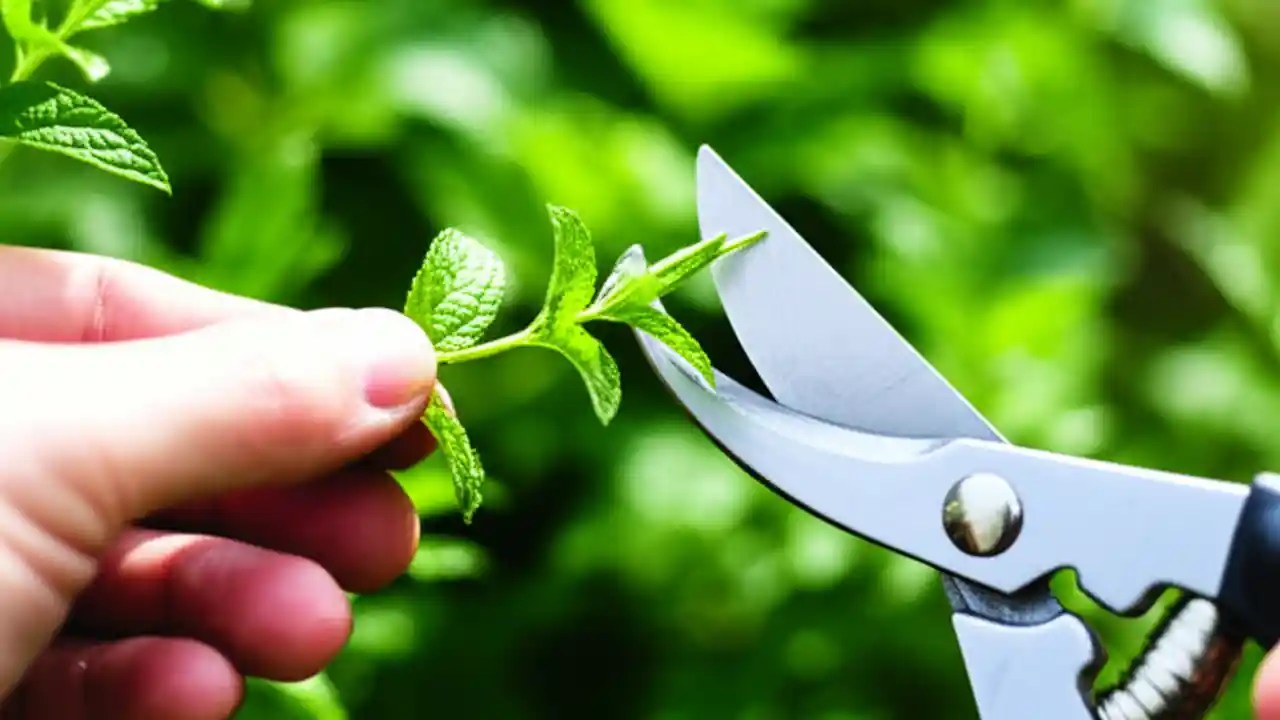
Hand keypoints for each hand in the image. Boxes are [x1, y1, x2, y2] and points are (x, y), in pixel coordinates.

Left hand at [0, 246, 434, 718]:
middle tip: (387, 540)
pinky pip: (66, 667)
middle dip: (282, 500)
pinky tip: (198, 692)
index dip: (281, 354)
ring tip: (309, 634)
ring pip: (122, 568)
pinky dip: (148, 679)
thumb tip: (406, 353)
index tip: (408, 402)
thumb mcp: (51, 444)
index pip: (132, 310)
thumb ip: (234, 394)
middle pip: (150, 449)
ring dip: (234, 602)